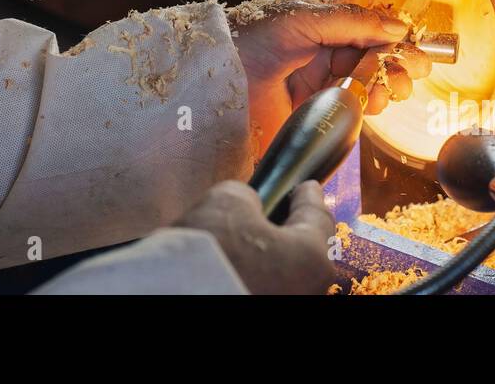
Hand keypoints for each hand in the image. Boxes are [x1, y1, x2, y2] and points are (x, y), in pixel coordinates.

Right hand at [175, 180, 335, 294]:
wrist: (177, 291)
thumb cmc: (210, 250)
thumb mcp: (228, 200)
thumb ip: (248, 197)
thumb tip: (247, 206)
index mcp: (311, 257)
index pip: (317, 216)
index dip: (308, 195)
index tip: (307, 186)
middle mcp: (306, 289)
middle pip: (301, 248)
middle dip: (285, 227)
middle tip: (273, 209)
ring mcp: (284, 303)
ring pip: (281, 271)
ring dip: (266, 254)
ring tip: (241, 239)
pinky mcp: (257, 309)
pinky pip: (263, 285)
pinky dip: (251, 272)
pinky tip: (231, 263)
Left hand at [229, 0, 432, 153]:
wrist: (209, 85)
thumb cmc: (247, 43)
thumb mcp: (301, 20)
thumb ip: (350, 21)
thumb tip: (398, 26)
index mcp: (314, 27)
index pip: (365, 31)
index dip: (392, 39)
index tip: (416, 48)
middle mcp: (317, 56)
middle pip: (371, 60)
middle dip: (395, 65)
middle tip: (412, 72)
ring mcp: (316, 87)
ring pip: (366, 86)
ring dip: (386, 86)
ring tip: (390, 88)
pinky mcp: (312, 117)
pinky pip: (350, 110)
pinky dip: (368, 106)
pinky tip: (374, 102)